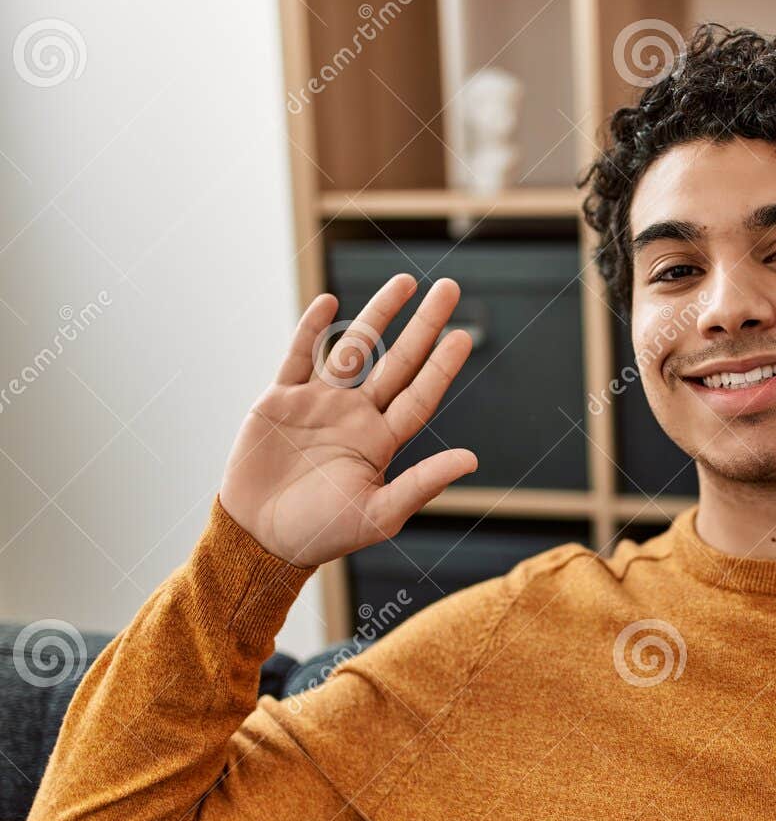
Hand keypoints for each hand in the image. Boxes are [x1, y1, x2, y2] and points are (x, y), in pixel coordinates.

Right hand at [219, 274, 478, 566]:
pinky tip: (329, 302)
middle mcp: (355, 415)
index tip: (462, 335)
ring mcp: (319, 403)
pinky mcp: (279, 400)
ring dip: (378, 315)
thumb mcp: (378, 514)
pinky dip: (311, 329)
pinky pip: (299, 355)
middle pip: (397, 360)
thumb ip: (422, 484)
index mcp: (381, 441)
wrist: (259, 538)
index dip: (441, 366)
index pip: (419, 394)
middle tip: (448, 289)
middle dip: (422, 325)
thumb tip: (472, 460)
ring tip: (405, 282)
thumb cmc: (321, 534)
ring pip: (353, 348)